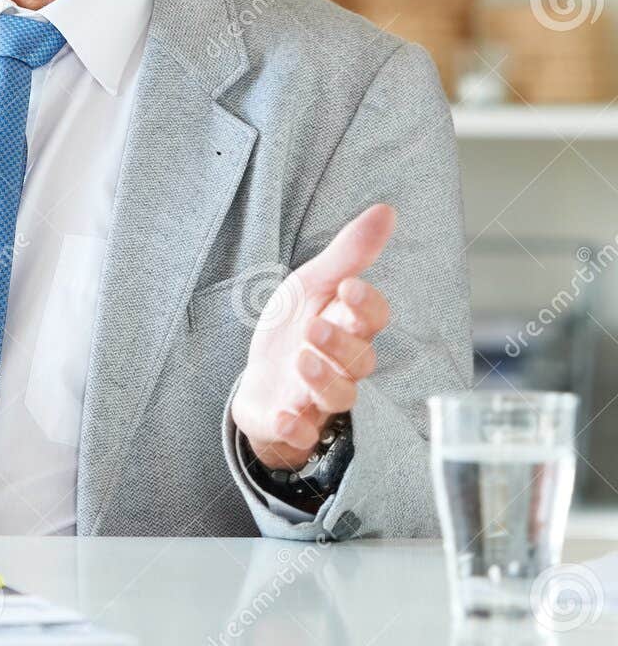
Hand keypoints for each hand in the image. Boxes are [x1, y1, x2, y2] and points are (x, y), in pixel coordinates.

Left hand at [231, 204, 394, 471]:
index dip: (367, 306)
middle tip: (316, 327)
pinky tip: (284, 418)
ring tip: (302, 359)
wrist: (260, 380)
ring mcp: (317, 398)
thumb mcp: (312, 285)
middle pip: (360, 360)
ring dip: (323, 380)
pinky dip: (294, 428)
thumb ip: (348, 254)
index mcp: (348, 327)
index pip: (373, 320)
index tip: (350, 287)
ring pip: (338, 397)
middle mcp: (341, 366)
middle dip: (340, 344)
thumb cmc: (293, 328)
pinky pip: (301, 435)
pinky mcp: (292, 425)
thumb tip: (386, 210)